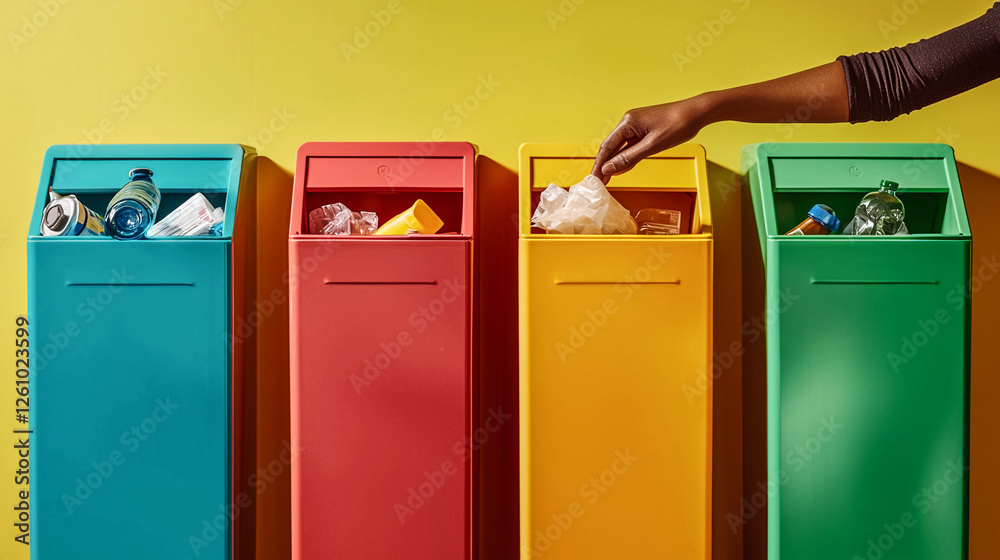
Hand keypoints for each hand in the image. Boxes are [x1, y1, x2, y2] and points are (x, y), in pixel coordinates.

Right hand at [592, 97, 709, 182]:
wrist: (696, 113)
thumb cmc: (678, 124)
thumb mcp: (652, 145)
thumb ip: (629, 158)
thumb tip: (609, 169)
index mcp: (628, 122)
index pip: (607, 146)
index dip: (599, 164)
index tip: (593, 178)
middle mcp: (629, 122)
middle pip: (611, 147)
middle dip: (604, 166)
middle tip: (598, 183)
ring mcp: (636, 126)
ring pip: (620, 148)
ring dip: (613, 163)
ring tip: (606, 180)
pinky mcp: (644, 130)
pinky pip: (630, 146)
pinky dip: (625, 158)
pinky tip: (620, 169)